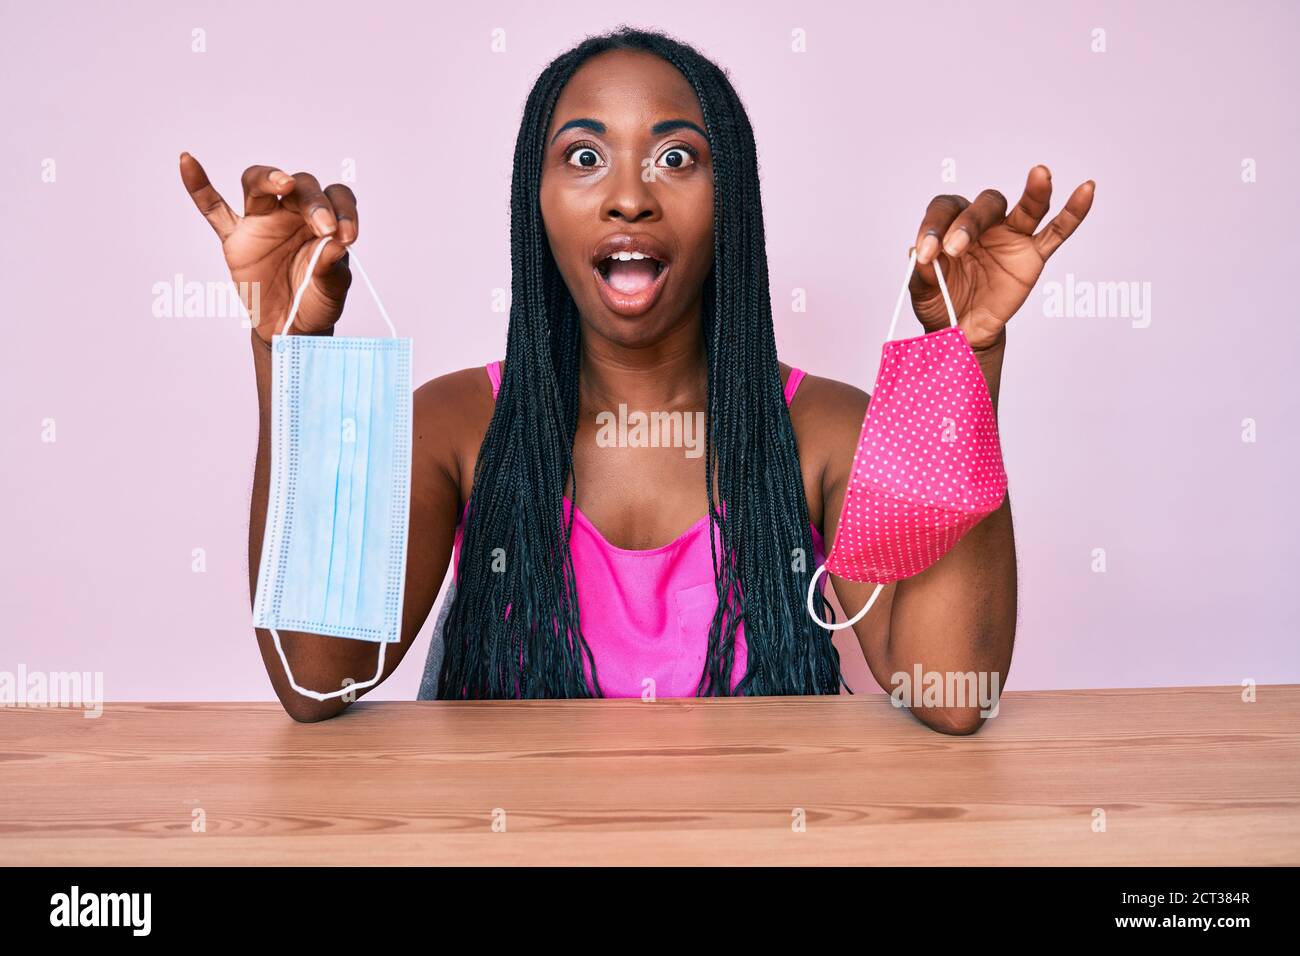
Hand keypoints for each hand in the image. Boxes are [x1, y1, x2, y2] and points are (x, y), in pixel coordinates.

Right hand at [179, 153, 357, 342]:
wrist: (290, 328)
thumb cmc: (315, 301)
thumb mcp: (332, 290)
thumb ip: (333, 269)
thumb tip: (337, 246)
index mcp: (324, 221)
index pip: (336, 197)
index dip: (344, 210)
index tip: (348, 236)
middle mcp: (293, 213)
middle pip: (301, 186)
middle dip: (314, 202)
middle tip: (325, 228)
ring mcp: (262, 222)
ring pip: (258, 185)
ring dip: (269, 179)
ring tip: (282, 183)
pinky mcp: (235, 238)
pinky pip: (213, 209)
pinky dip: (198, 186)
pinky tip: (188, 161)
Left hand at [909, 166, 1093, 350]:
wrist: (962, 330)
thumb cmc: (941, 303)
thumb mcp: (922, 290)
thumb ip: (922, 271)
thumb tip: (921, 253)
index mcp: (951, 225)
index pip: (945, 211)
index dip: (933, 227)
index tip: (926, 254)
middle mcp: (983, 224)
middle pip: (984, 206)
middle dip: (968, 223)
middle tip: (954, 248)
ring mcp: (1011, 235)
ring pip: (1026, 207)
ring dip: (1035, 192)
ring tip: (1041, 173)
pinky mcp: (1033, 253)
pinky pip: (1057, 230)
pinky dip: (1073, 211)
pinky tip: (1086, 189)